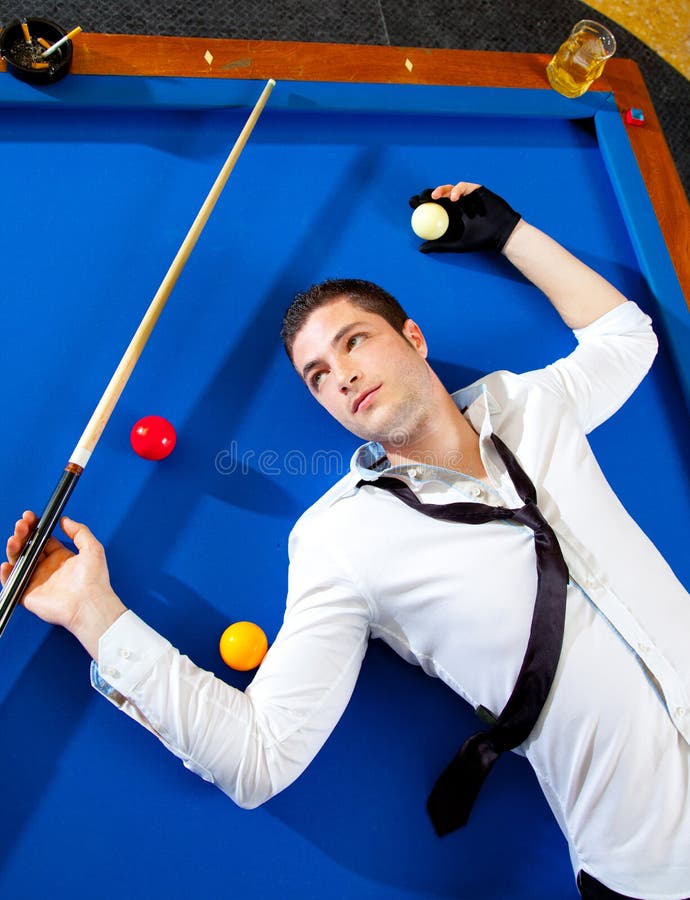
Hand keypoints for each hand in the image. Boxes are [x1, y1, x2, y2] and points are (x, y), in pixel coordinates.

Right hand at [1, 512, 125, 658]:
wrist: (89, 604)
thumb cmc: (94, 580)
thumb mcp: (92, 548)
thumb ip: (79, 531)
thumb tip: (65, 520)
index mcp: (60, 558)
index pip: (42, 539)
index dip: (34, 528)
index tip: (30, 517)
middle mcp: (47, 568)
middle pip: (28, 548)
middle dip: (22, 534)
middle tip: (21, 525)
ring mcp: (36, 581)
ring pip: (18, 562)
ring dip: (13, 548)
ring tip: (14, 539)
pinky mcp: (28, 595)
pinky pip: (12, 584)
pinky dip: (6, 574)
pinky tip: (6, 564)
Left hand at [409, 181, 520, 252]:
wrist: (501, 234)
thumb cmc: (480, 241)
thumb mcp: (456, 244)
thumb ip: (439, 245)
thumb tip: (420, 249)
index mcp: (450, 215)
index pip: (433, 207)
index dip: (421, 203)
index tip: (412, 205)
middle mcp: (457, 204)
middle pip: (439, 195)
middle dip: (427, 194)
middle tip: (420, 199)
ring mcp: (466, 196)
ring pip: (449, 188)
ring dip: (440, 190)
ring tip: (434, 197)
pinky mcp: (476, 190)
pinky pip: (464, 187)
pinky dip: (457, 190)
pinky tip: (454, 199)